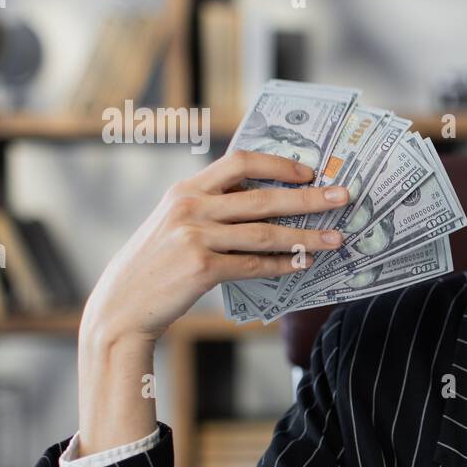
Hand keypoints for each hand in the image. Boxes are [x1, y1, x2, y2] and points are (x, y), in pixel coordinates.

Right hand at [81, 150, 349, 346]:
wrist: (122, 305)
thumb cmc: (158, 263)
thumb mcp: (177, 222)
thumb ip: (214, 207)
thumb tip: (271, 202)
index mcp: (186, 189)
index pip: (240, 161)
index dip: (279, 164)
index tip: (310, 172)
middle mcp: (190, 206)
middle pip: (263, 197)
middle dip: (310, 197)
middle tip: (343, 196)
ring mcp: (194, 236)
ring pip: (265, 233)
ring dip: (307, 236)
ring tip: (337, 238)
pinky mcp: (201, 268)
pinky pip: (255, 265)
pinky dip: (284, 265)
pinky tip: (305, 264)